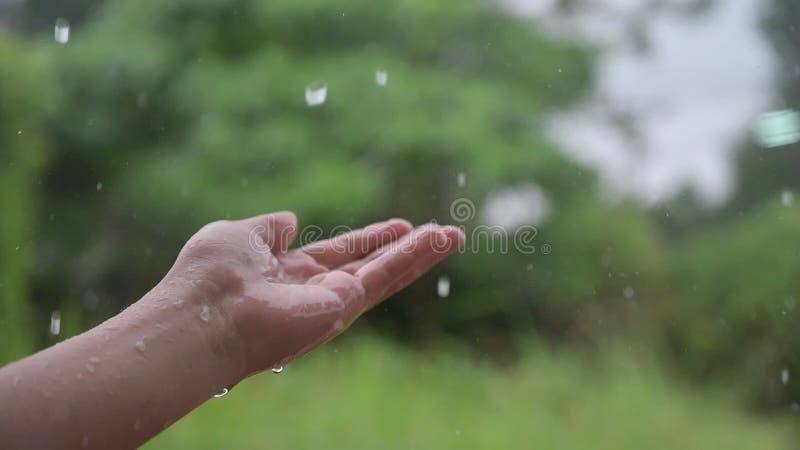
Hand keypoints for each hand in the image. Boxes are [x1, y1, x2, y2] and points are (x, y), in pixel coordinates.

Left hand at [167, 212, 464, 376]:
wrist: (203, 313)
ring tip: (454, 235)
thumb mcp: (240, 237)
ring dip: (421, 254)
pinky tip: (437, 240)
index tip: (398, 226)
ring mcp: (332, 303)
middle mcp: (316, 292)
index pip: (339, 253)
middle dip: (406, 249)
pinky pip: (384, 275)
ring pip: (386, 274)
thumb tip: (291, 220)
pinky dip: (413, 256)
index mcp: (290, 274)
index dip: (369, 239)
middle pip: (372, 266)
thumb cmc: (210, 276)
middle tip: (441, 233)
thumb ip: (269, 230)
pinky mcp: (343, 307)